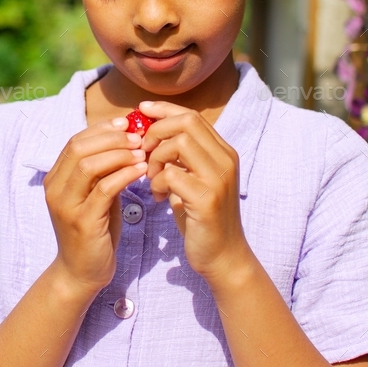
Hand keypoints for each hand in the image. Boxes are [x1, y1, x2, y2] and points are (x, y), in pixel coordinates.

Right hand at [44, 118, 146, 291]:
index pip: (75, 141)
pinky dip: (124, 175)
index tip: (128, 124)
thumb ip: (104, 170)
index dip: (102, 128)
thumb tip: (127, 139)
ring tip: (143, 152)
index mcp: (55, 178)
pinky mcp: (82, 221)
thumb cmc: (94, 230)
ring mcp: (66, 205)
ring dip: (119, 154)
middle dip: (112, 137)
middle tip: (138, 137)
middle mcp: (55, 188)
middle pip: (80, 148)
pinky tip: (141, 171)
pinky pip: (104, 188)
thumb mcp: (96, 194)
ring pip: (89, 165)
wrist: (81, 272)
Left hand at [139, 100, 250, 283]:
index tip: (142, 111)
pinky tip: (158, 197)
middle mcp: (225, 160)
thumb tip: (150, 133)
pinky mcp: (207, 199)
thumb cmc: (201, 218)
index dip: (164, 109)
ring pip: (178, 143)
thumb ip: (180, 158)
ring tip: (151, 177)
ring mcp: (218, 178)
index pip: (192, 115)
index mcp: (223, 152)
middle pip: (186, 122)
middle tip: (143, 152)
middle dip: (156, 131)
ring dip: (156, 157)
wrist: (222, 257)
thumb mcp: (192, 180)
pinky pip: (171, 174)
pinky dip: (157, 182)